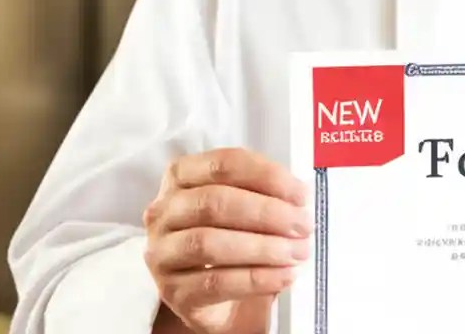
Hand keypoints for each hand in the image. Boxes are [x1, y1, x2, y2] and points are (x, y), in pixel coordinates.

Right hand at [143, 148, 311, 333]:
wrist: (218, 300)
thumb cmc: (234, 241)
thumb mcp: (246, 209)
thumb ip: (267, 194)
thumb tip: (299, 197)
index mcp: (182, 177)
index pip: (223, 164)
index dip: (266, 176)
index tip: (300, 194)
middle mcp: (164, 211)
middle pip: (214, 203)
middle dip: (267, 213)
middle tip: (303, 225)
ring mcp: (161, 252)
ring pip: (209, 243)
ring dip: (263, 247)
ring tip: (298, 252)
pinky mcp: (170, 290)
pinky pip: (214, 282)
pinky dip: (256, 279)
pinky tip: (284, 276)